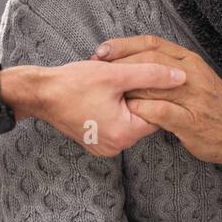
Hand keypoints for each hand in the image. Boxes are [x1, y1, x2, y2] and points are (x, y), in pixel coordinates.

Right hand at [17, 58, 184, 157]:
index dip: (152, 92)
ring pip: (128, 121)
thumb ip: (151, 74)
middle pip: (143, 118)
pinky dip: (113, 111)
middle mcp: (116, 147)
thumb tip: (181, 77)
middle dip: (137, 97)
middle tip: (121, 80)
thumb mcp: (117, 74)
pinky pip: (114, 126)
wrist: (40, 94)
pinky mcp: (94, 143)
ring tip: (108, 88)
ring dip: (124, 103)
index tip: (141, 78)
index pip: (157, 113)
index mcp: (125, 133)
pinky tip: (101, 98)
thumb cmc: (74, 83)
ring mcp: (104, 147)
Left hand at [92, 35, 221, 186]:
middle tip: (95, 69)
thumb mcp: (193, 79)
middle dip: (118, 63)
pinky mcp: (190, 120)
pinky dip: (140, 109)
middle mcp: (191, 73)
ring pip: (151, 82)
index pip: (152, 43)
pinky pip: (159, 110)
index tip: (101, 51)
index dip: (123, 45)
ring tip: (105, 91)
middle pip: (148, 59)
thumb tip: (134, 63)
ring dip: (125, 86)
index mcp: (189, 60)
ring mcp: (192, 96)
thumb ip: (168, 70)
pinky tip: (126, 112)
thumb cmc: (212, 107)